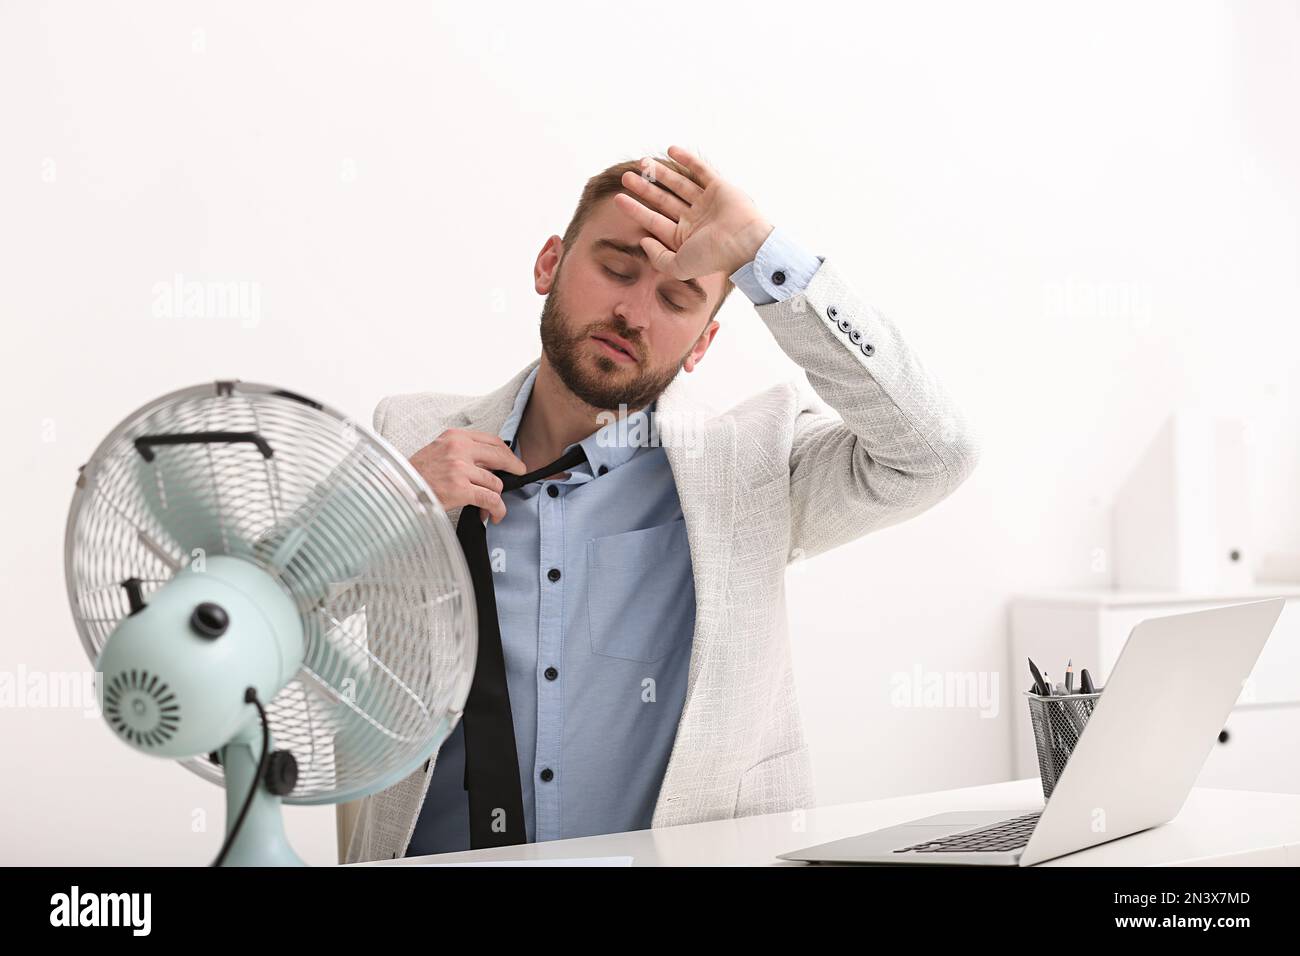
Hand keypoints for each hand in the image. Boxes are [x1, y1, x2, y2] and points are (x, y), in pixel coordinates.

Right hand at [409, 428, 526, 524]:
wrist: (398, 490)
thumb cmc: (417, 475)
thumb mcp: (438, 451)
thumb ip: (461, 452)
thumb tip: (488, 465)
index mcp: (455, 437)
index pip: (491, 440)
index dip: (506, 452)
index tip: (513, 460)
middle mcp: (459, 449)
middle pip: (500, 456)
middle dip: (513, 467)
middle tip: (519, 474)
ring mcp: (460, 468)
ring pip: (495, 482)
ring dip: (496, 497)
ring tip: (490, 506)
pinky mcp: (461, 489)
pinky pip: (490, 499)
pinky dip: (497, 509)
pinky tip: (493, 516)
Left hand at [613, 144, 773, 280]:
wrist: (744, 243)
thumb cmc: (713, 256)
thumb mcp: (679, 266)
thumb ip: (658, 257)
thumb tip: (643, 241)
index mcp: (684, 237)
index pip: (654, 220)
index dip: (635, 210)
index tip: (618, 199)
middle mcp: (694, 219)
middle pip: (663, 200)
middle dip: (644, 188)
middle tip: (626, 177)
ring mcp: (707, 202)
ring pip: (679, 184)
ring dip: (661, 173)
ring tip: (643, 162)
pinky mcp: (719, 188)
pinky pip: (701, 170)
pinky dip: (687, 159)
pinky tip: (670, 150)